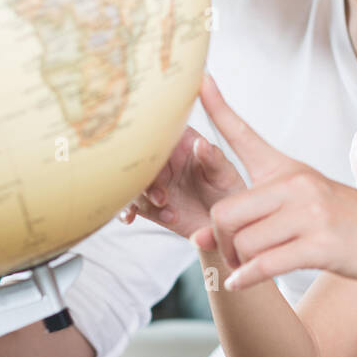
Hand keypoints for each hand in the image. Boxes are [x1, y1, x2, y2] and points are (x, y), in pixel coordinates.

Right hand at [117, 123, 244, 239]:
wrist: (225, 225)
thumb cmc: (229, 191)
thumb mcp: (225, 174)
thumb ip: (213, 159)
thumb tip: (201, 143)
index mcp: (183, 142)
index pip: (161, 131)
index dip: (149, 135)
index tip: (146, 146)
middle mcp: (165, 159)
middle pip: (141, 157)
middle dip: (144, 172)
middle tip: (161, 192)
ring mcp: (155, 181)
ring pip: (133, 181)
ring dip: (141, 194)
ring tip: (164, 207)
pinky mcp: (148, 204)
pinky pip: (130, 204)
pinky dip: (127, 210)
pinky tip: (130, 217)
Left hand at [195, 73, 356, 290]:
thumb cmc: (352, 221)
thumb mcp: (310, 200)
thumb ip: (261, 212)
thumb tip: (201, 234)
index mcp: (289, 169)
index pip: (244, 134)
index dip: (217, 108)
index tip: (200, 80)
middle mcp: (297, 185)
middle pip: (225, 211)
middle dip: (221, 240)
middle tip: (234, 254)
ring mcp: (310, 214)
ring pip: (243, 242)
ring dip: (238, 264)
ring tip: (250, 269)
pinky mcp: (321, 245)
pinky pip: (265, 263)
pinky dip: (247, 278)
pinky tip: (241, 283)